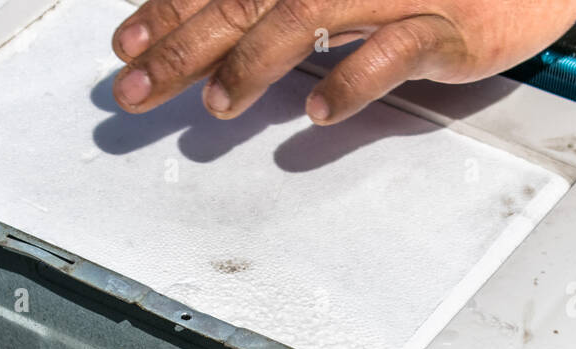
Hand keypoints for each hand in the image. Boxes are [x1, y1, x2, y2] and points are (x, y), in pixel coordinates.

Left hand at [111, 0, 575, 124]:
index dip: (170, 10)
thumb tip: (211, 31)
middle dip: (184, 43)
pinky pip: (396, 50)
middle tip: (135, 89)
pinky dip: (353, 78)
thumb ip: (283, 4)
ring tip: (217, 104)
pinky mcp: (450, 23)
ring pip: (312, 15)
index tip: (125, 46)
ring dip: (256, 60)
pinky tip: (316, 110)